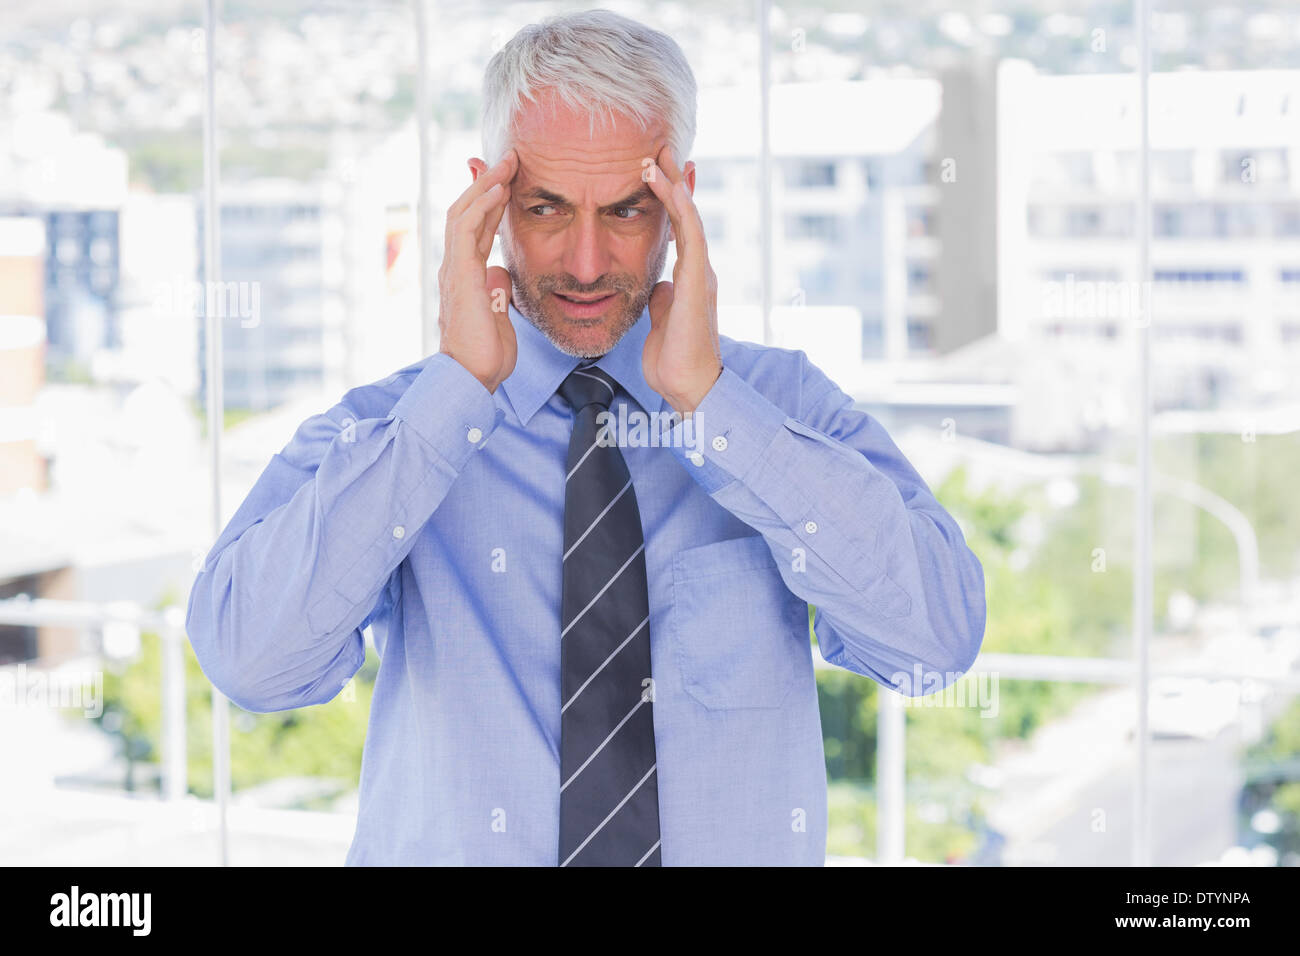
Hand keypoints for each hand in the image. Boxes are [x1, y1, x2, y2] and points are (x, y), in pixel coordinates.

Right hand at [437, 149, 517, 392]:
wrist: (471, 378)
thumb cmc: (485, 355)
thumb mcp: (498, 315)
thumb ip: (497, 291)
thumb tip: (500, 273)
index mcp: (464, 275)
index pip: (475, 228)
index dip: (489, 202)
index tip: (505, 179)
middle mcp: (454, 267)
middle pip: (465, 212)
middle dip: (485, 183)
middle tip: (506, 158)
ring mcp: (453, 269)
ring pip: (463, 213)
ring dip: (485, 185)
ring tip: (506, 162)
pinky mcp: (459, 275)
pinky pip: (468, 230)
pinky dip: (482, 205)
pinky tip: (499, 189)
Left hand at [641, 145, 721, 416]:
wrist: (688, 386)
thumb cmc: (673, 360)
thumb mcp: (661, 322)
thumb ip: (662, 301)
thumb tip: (658, 288)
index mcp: (689, 278)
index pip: (679, 229)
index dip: (671, 199)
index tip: (659, 172)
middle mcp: (699, 269)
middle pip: (687, 214)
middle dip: (676, 180)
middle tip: (661, 147)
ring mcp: (701, 272)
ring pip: (689, 215)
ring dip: (673, 183)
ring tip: (656, 155)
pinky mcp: (698, 278)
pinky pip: (688, 232)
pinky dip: (676, 203)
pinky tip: (664, 181)